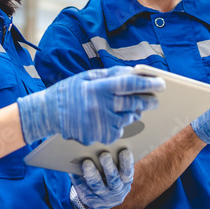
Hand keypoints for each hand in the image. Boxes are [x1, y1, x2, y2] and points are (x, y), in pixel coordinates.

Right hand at [18, 66, 164, 144]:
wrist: (48, 113)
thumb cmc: (70, 91)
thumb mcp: (88, 76)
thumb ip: (112, 75)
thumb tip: (135, 72)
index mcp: (98, 87)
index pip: (130, 84)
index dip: (148, 84)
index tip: (161, 83)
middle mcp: (101, 106)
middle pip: (135, 103)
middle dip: (149, 100)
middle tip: (155, 99)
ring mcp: (100, 123)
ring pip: (129, 118)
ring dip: (133, 112)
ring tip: (128, 107)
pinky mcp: (99, 136)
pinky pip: (119, 130)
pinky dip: (120, 124)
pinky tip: (111, 118)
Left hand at [69, 150, 133, 208]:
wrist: (104, 201)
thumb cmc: (111, 177)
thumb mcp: (118, 173)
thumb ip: (116, 161)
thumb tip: (109, 141)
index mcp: (125, 182)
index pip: (127, 172)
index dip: (127, 163)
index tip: (124, 151)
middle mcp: (116, 190)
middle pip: (113, 179)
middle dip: (109, 167)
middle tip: (104, 155)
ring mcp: (103, 197)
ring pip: (97, 186)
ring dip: (92, 174)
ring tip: (87, 162)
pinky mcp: (90, 200)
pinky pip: (83, 190)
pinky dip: (78, 180)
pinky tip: (73, 171)